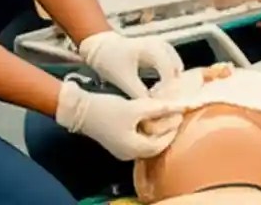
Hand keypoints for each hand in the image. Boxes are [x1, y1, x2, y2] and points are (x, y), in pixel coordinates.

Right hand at [55, 80, 184, 160]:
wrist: (80, 110)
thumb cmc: (107, 109)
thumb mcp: (136, 107)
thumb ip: (160, 108)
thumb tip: (181, 106)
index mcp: (134, 148)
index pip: (162, 144)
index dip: (173, 129)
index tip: (180, 114)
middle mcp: (129, 154)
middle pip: (155, 146)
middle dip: (167, 131)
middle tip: (175, 115)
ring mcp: (122, 151)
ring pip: (147, 143)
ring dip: (158, 131)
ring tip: (166, 115)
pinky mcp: (118, 144)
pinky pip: (139, 140)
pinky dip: (148, 132)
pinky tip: (151, 118)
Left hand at [79, 31, 183, 98]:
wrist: (101, 47)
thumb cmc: (110, 60)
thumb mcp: (123, 78)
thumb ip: (138, 92)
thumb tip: (152, 106)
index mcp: (153, 49)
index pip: (169, 73)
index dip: (165, 90)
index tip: (155, 103)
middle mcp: (161, 45)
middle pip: (176, 70)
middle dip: (170, 88)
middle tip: (158, 102)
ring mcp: (163, 46)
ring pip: (176, 68)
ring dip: (171, 83)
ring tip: (156, 97)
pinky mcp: (161, 50)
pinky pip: (172, 66)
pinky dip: (168, 78)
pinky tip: (157, 90)